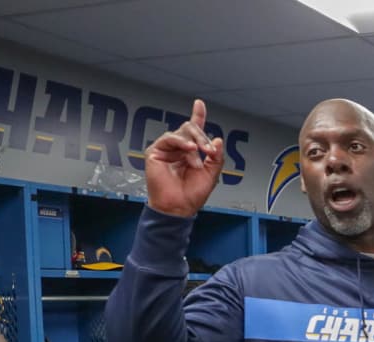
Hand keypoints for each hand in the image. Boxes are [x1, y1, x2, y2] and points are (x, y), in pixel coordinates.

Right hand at [145, 99, 224, 216]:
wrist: (179, 207)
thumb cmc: (192, 194)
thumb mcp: (212, 174)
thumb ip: (216, 157)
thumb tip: (218, 140)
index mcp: (190, 152)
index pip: (194, 131)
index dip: (197, 115)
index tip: (199, 103)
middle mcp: (178, 148)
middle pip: (190, 129)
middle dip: (203, 138)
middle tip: (209, 151)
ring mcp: (166, 149)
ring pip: (182, 132)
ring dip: (194, 144)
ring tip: (198, 161)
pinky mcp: (155, 152)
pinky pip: (170, 138)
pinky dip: (182, 143)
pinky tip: (190, 151)